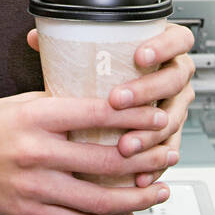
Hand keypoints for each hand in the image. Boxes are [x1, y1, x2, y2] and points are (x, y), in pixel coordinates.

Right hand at [0, 91, 177, 214]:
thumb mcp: (18, 102)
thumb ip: (58, 105)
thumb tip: (101, 102)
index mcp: (36, 118)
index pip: (97, 117)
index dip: (135, 119)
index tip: (158, 118)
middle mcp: (36, 153)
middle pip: (107, 161)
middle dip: (147, 160)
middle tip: (169, 155)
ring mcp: (34, 188)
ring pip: (99, 200)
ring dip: (137, 198)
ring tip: (159, 192)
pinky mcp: (30, 214)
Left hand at [27, 21, 195, 189]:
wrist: (127, 93)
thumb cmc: (114, 70)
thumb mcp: (97, 55)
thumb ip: (73, 46)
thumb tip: (37, 38)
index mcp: (165, 47)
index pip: (177, 40)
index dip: (163, 47)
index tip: (139, 56)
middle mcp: (175, 74)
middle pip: (175, 80)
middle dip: (147, 91)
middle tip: (118, 100)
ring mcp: (177, 104)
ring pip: (173, 118)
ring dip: (149, 134)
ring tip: (126, 145)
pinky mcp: (172, 134)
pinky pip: (170, 150)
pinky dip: (155, 165)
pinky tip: (140, 176)